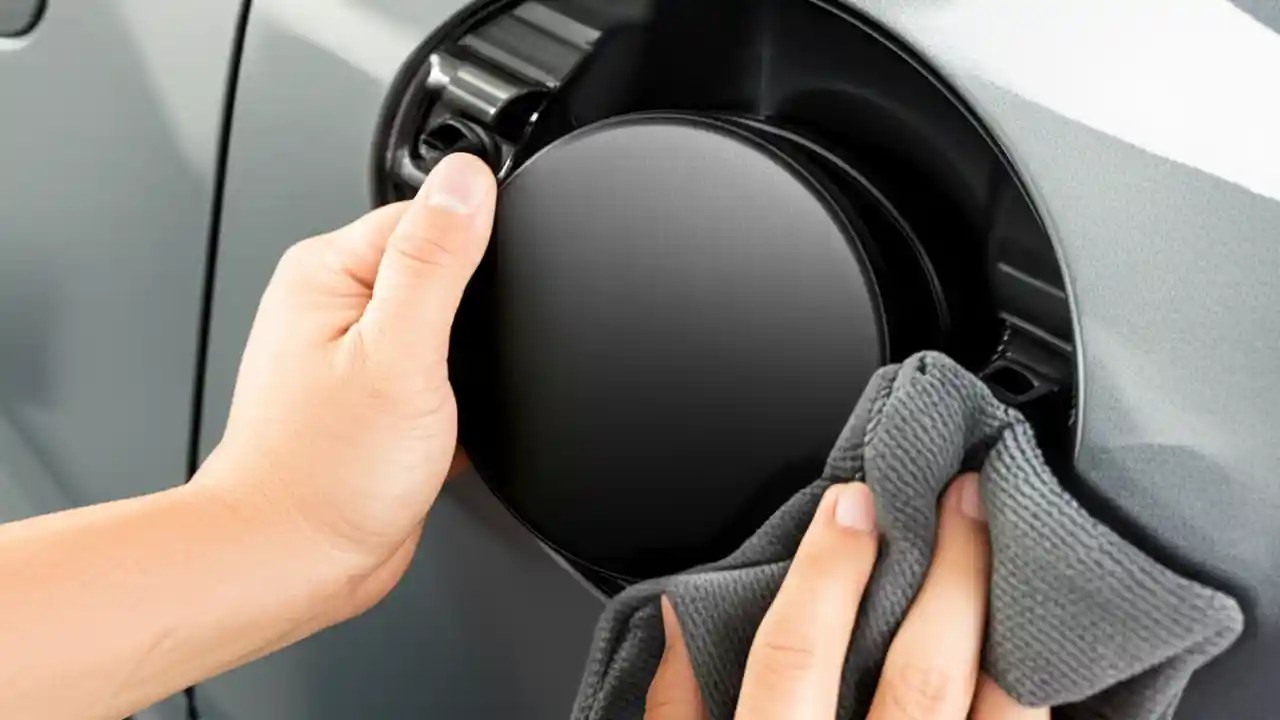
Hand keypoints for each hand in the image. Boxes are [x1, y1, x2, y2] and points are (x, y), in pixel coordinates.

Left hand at [194, 154, 495, 610]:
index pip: (426, 213)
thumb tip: (468, 181)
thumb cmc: (326, 474)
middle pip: (440, 267)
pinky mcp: (371, 398)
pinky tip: (446, 425)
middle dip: (473, 311)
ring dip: (465, 358)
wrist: (298, 562)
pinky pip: (435, 373)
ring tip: (447, 400)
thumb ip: (436, 260)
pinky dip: (455, 395)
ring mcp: (352, 353)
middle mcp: (332, 304)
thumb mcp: (400, 354)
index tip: (484, 300)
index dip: (475, 250)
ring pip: (442, 326)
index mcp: (327, 270)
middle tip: (457, 366)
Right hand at [644, 474, 1049, 718]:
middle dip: (948, 573)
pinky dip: (1039, 685)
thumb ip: (677, 707)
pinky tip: (1037, 636)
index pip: (797, 659)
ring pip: (1005, 713)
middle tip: (961, 493)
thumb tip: (679, 613)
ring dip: (1009, 619)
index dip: (826, 572)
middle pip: (922, 676)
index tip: (851, 503)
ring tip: (1015, 547)